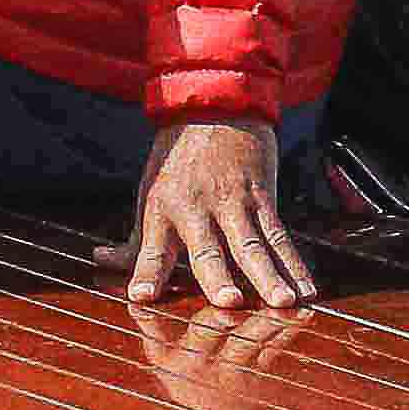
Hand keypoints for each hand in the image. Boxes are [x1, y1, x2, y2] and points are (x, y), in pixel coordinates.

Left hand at [126, 119, 319, 310]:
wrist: (216, 108)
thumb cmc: (178, 160)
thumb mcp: (150, 193)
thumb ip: (134, 239)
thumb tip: (102, 260)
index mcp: (163, 210)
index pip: (152, 249)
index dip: (147, 272)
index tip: (142, 297)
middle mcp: (197, 209)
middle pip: (209, 250)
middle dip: (218, 276)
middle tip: (230, 302)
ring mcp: (234, 204)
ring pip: (253, 244)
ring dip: (270, 275)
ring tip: (283, 301)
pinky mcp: (263, 199)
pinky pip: (280, 236)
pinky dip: (295, 264)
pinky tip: (306, 289)